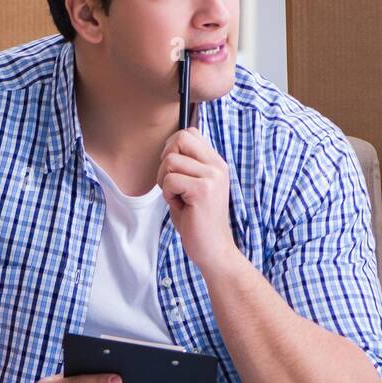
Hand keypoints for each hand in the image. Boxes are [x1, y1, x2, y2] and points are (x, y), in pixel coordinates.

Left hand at [157, 124, 236, 270]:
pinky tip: (181, 207)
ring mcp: (212, 177)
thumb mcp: (194, 186)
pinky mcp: (202, 190)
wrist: (213, 249)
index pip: (190, 133)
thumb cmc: (198, 220)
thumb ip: (188, 165)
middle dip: (166, 159)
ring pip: (170, 161)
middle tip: (172, 182)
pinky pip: (170, 180)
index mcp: (216, 163)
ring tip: (178, 198)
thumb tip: (170, 144)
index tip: (174, 170)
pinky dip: (168, 195)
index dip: (173, 148)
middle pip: (180, 138)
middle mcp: (217, 166)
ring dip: (165, 181)